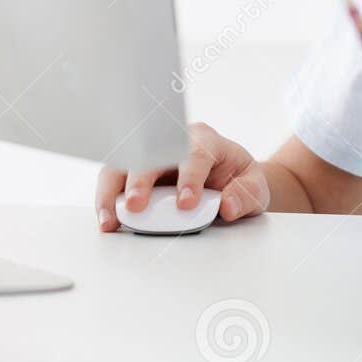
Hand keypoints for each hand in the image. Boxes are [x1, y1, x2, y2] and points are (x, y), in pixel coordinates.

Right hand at [95, 122, 270, 231]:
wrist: (229, 180)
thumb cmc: (238, 179)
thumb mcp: (255, 187)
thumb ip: (246, 195)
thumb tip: (229, 206)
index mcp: (206, 141)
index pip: (195, 154)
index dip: (188, 178)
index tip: (185, 204)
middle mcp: (174, 142)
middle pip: (150, 153)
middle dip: (141, 179)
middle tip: (136, 205)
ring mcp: (150, 155)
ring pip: (123, 164)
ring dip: (113, 192)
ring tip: (110, 220)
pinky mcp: (134, 172)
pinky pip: (113, 181)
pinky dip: (107, 200)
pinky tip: (106, 220)